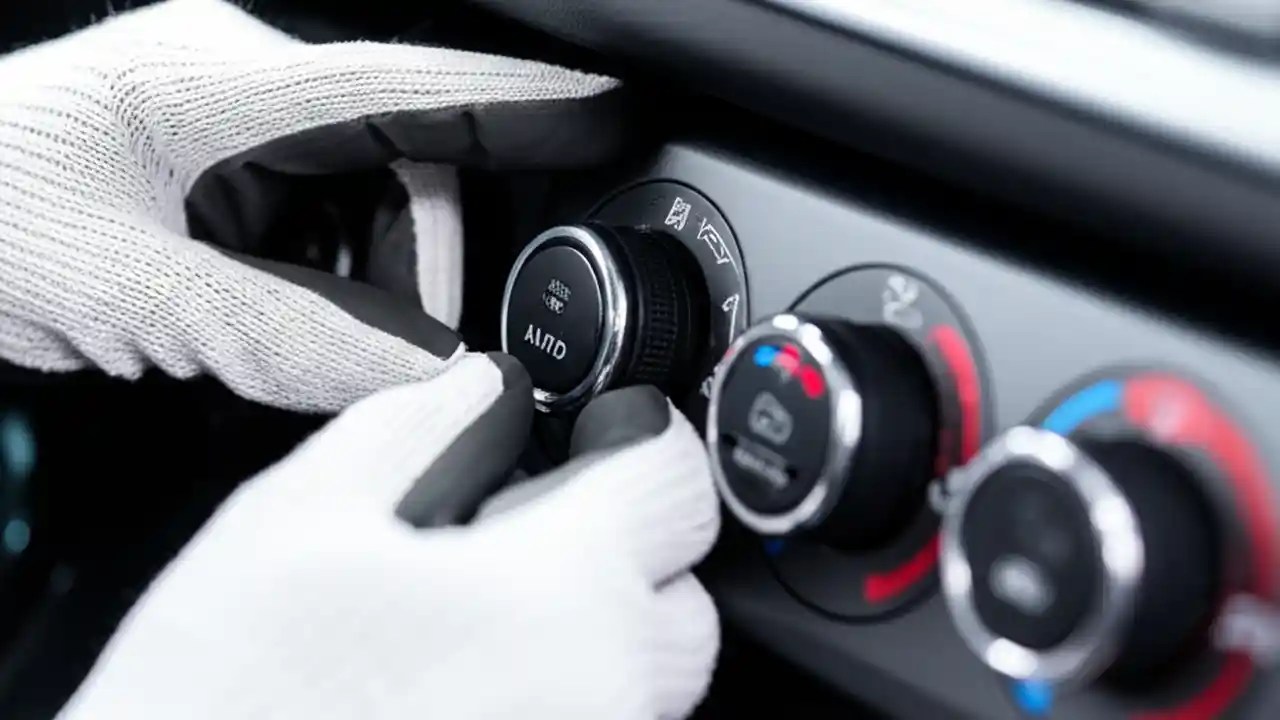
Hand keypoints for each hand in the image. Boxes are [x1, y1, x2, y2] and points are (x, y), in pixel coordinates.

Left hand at [0, 0, 623, 410]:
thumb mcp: (130, 290)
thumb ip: (285, 339)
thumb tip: (420, 378)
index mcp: (236, 82)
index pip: (427, 87)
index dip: (536, 106)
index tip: (618, 121)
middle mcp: (250, 90)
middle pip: (415, 172)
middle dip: (419, 268)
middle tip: (397, 351)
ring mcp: (234, 129)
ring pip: (371, 212)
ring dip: (363, 289)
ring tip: (281, 338)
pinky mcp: (220, 171)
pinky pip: (320, 230)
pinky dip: (321, 290)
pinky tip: (267, 323)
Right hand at [55, 362, 721, 719]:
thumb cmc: (228, 699)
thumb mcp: (296, 518)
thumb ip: (412, 425)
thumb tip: (478, 387)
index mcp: (556, 594)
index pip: (677, 482)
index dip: (642, 439)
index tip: (608, 437)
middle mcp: (602, 691)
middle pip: (682, 597)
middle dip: (627, 551)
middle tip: (529, 537)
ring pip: (645, 675)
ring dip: (595, 627)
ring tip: (479, 619)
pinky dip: (562, 689)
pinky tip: (467, 682)